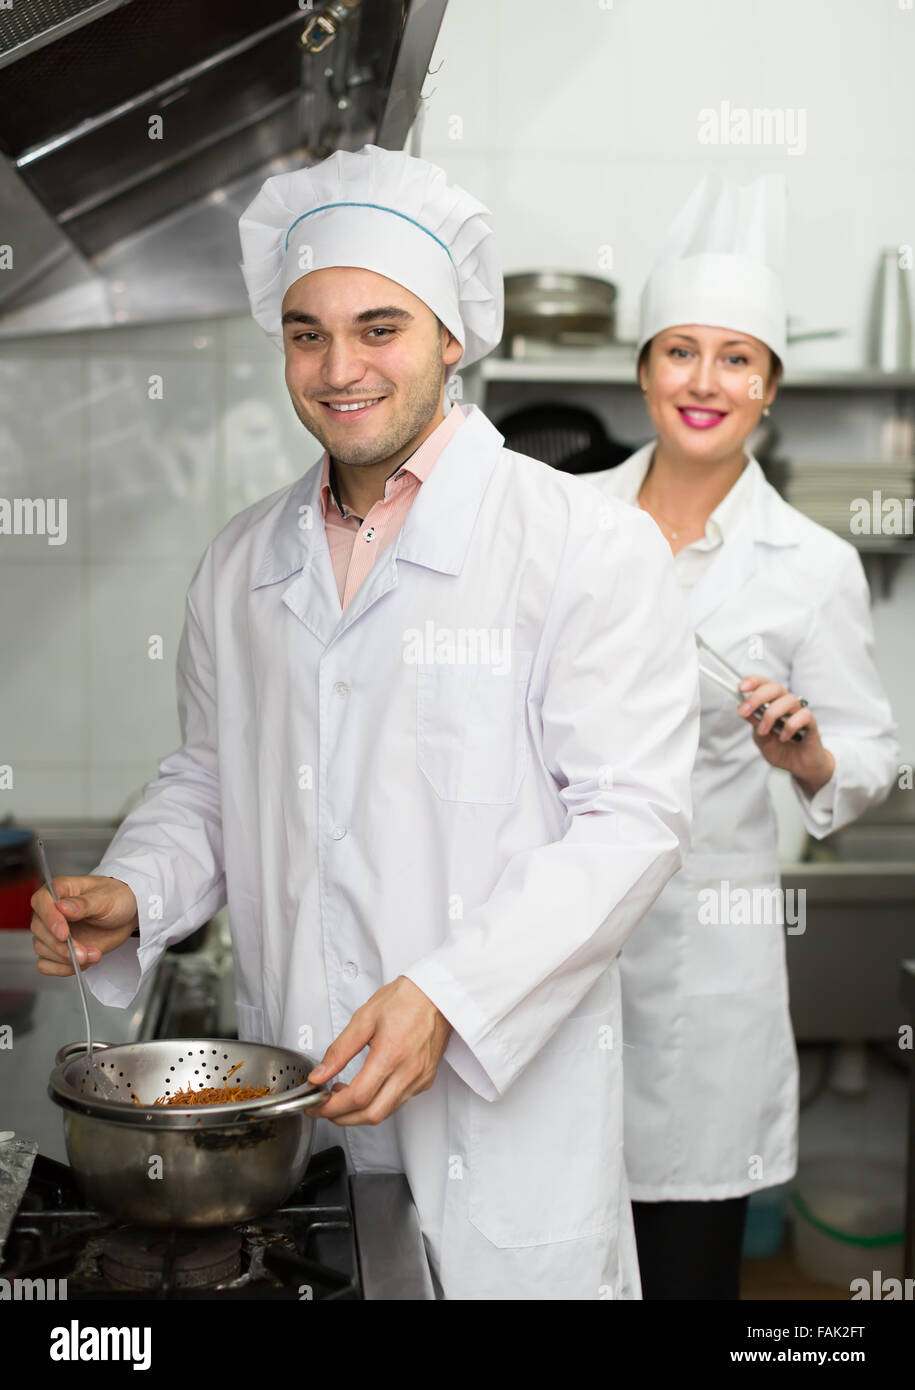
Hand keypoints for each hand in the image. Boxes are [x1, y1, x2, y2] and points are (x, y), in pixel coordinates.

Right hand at [30, 875, 139, 975]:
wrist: (127, 916)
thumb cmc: (116, 899)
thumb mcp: (106, 898)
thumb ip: (83, 904)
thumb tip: (62, 907)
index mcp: (60, 890)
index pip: (41, 901)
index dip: (50, 919)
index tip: (64, 934)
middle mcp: (51, 910)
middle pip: (40, 930)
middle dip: (62, 947)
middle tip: (84, 953)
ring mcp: (52, 931)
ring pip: (42, 949)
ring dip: (67, 959)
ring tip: (93, 955)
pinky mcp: (57, 949)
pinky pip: (46, 964)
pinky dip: (62, 968)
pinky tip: (82, 964)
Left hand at [306, 976, 451, 1125]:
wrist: (436, 994)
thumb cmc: (405, 999)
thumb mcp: (364, 1018)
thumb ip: (339, 1051)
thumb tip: (319, 1075)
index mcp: (391, 1054)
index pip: (357, 1097)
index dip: (332, 1107)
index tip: (317, 1105)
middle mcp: (408, 1071)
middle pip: (371, 1114)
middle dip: (343, 1117)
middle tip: (326, 1106)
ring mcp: (419, 1079)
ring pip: (385, 1112)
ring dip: (359, 1113)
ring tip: (343, 1094)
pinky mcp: (426, 1080)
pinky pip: (398, 1103)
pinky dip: (378, 1104)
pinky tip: (367, 1089)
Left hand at [737, 675, 835, 794]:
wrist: (799, 767)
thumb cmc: (781, 749)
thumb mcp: (761, 738)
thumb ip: (754, 724)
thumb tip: (743, 709)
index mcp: (774, 703)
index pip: (765, 684)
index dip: (753, 681)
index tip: (740, 688)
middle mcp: (787, 704)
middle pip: (776, 687)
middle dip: (757, 696)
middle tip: (744, 711)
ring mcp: (800, 712)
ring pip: (789, 700)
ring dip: (771, 714)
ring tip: (764, 731)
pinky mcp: (811, 723)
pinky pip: (803, 715)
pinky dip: (790, 726)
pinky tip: (784, 737)